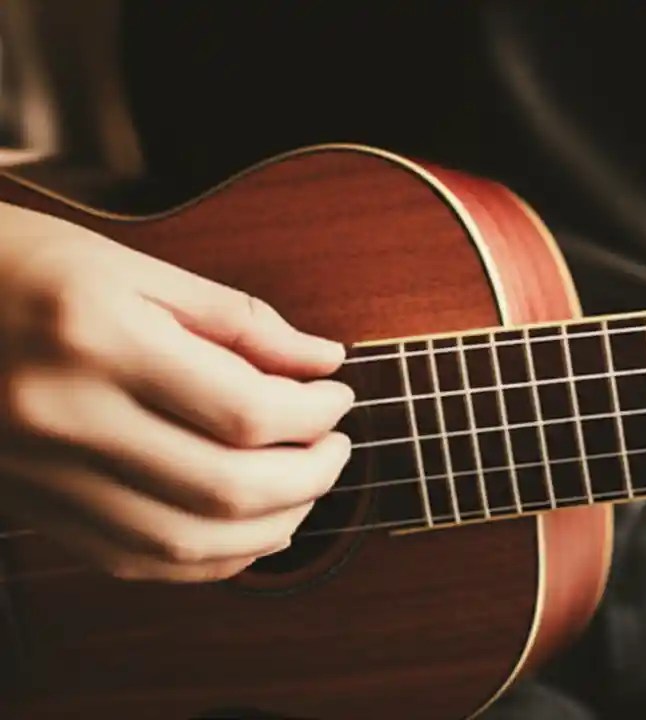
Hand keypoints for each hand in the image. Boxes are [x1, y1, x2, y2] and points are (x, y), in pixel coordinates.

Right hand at [0, 203, 353, 581]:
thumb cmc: (28, 269)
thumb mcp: (136, 269)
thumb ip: (239, 321)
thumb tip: (325, 362)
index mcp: (96, 339)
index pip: (242, 409)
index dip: (314, 412)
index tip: (339, 397)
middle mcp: (64, 417)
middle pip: (226, 488)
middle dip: (310, 476)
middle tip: (338, 447)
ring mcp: (42, 476)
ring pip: (187, 543)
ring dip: (273, 525)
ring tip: (308, 486)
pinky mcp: (37, 512)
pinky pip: (139, 563)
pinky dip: (213, 559)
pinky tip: (251, 529)